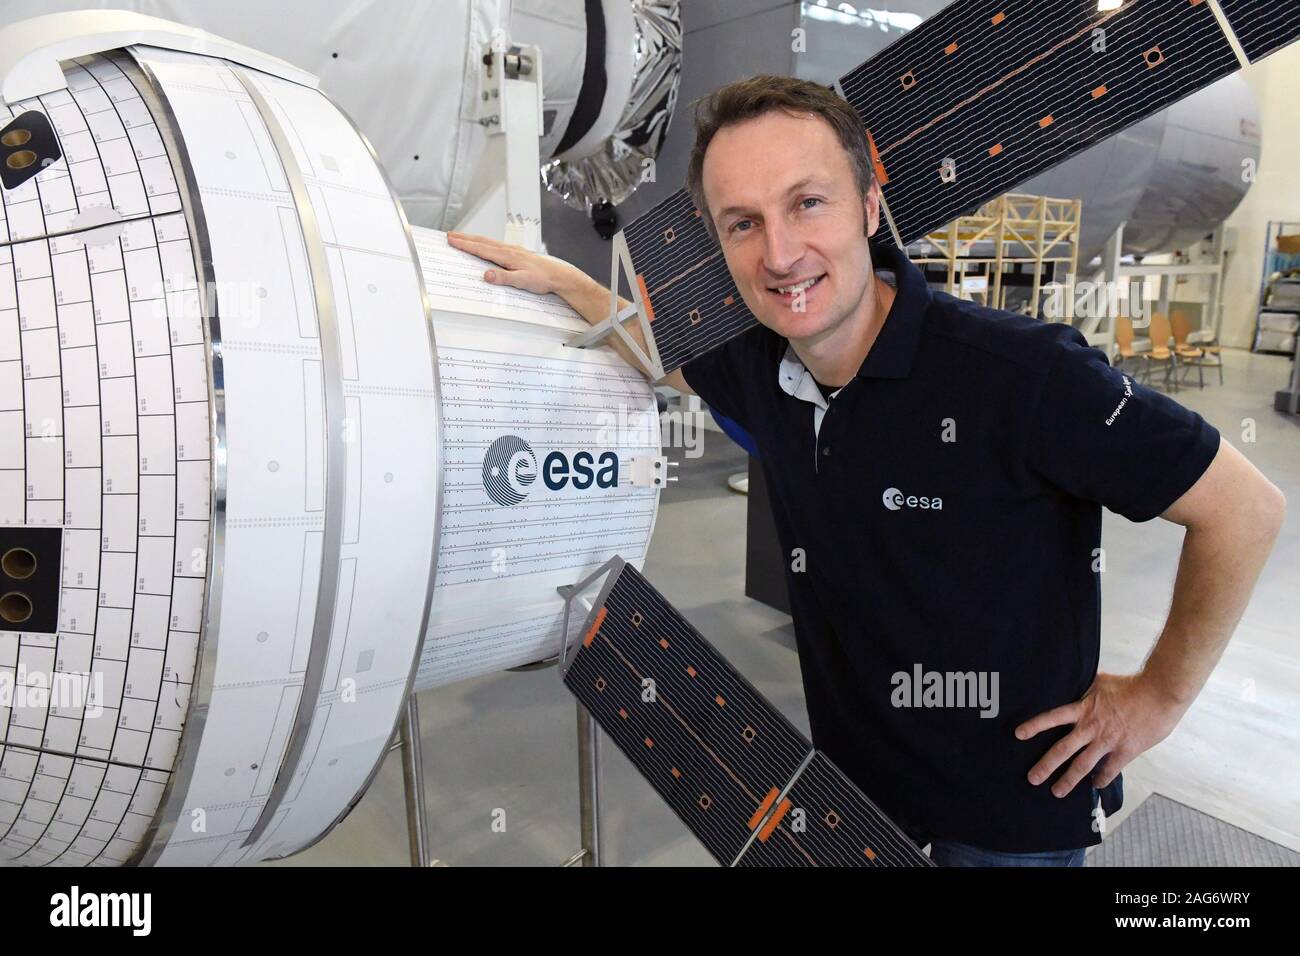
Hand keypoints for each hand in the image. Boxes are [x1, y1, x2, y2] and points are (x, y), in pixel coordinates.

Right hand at [446, 231, 588, 297]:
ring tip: (462, 238)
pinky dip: (484, 243)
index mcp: (507, 256)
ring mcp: (513, 250)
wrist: (558, 276)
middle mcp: (509, 250)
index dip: (465, 244)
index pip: (481, 249)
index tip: (452, 240)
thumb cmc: (542, 279)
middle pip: (482, 241)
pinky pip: (495, 245)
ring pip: (488, 241)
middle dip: (465, 238)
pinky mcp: (517, 253)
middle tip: (450, 235)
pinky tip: (484, 245)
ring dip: (473, 239)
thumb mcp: (522, 281)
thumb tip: (487, 275)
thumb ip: (504, 278)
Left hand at [1014, 672, 1186, 796]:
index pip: (1052, 717)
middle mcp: (1091, 727)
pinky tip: (1094, 786)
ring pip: (1083, 765)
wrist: (1160, 693)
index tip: (1018, 734)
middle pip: (1063, 749)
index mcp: (1083, 708)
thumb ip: (1085, 687)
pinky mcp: (1125, 751)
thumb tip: (1073, 678)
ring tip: (1057, 791)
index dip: (1035, 725)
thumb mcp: (1101, 681)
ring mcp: (1108, 741)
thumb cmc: (1132, 685)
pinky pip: (1109, 770)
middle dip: (1045, 765)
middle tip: (1032, 778)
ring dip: (1068, 780)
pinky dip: (1101, 779)